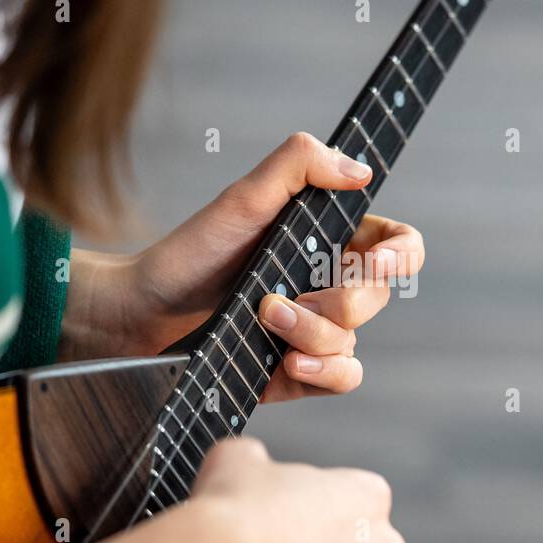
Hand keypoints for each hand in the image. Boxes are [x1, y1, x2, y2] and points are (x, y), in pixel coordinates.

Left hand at [60, 132, 425, 401]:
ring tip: (264, 319)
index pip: (396, 244)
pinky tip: (287, 362)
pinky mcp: (297, 372)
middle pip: (377, 297)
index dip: (402, 254)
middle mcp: (328, 285)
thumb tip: (361, 171)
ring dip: (313, 334)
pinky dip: (323, 371)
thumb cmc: (192, 250)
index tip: (376, 262)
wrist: (140, 312)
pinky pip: (341, 378)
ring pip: (352, 341)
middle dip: (339, 300)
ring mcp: (314, 331)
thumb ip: (298, 164)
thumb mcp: (242, 197)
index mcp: (328, 239)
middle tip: (281, 297)